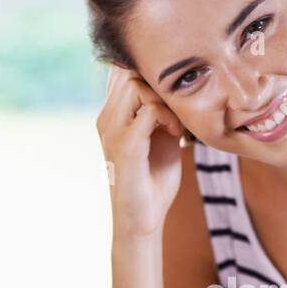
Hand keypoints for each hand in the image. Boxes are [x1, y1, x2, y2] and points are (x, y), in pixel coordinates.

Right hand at [96, 65, 187, 239]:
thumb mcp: (160, 136)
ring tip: (175, 122)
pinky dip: (168, 116)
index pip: (121, 69)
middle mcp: (107, 118)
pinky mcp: (125, 145)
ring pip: (135, 83)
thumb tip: (179, 87)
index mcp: (112, 114)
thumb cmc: (153, 179)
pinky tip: (175, 133)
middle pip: (128, 69)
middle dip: (158, 81)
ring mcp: (112, 130)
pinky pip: (149, 110)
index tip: (172, 94)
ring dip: (164, 97)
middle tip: (176, 107)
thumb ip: (162, 110)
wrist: (143, 219)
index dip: (149, 71)